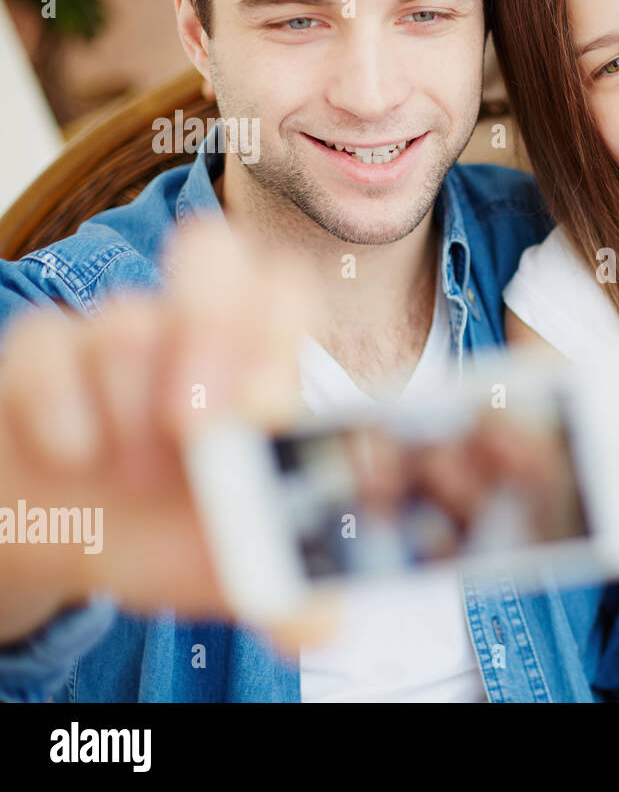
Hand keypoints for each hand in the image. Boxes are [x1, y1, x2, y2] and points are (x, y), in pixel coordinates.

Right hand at [0, 218, 330, 650]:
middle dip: (210, 328)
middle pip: (210, 251)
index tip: (260, 409)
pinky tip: (76, 455)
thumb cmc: (166, 531)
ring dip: (133, 407)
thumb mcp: (226, 566)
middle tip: (196, 424)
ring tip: (134, 476)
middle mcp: (187, 333)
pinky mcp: (39, 356)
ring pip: (128, 320)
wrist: (67, 543)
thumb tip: (329, 618)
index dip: (279, 329)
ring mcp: (112, 337)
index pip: (284, 291)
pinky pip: (48, 343)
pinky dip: (63, 405)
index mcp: (252, 365)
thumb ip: (283, 589)